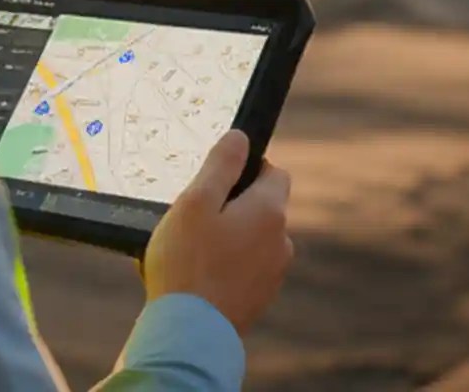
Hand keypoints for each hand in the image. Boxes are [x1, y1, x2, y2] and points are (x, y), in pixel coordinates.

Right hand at [143, 131, 293, 336]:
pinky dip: (227, 267)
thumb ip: (221, 165)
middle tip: (195, 217)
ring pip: (253, 240)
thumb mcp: (195, 201)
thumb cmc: (187, 261)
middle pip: (263, 208)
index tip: (218, 179)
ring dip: (231, 238)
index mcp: (269, 211)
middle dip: (234, 206)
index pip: (275, 173)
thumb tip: (241, 137)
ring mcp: (273, 273)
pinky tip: (198, 276)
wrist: (190, 330)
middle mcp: (281, 241)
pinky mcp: (259, 298)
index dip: (248, 169)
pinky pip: (246, 270)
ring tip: (192, 251)